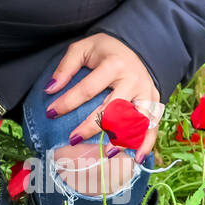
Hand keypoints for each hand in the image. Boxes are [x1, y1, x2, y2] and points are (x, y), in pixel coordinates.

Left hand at [43, 33, 161, 162]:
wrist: (135, 46)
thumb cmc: (104, 50)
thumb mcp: (82, 48)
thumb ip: (66, 67)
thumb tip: (50, 89)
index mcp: (114, 65)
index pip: (88, 89)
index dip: (68, 102)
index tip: (50, 113)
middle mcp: (134, 80)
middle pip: (113, 109)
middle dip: (92, 127)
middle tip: (72, 139)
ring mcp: (147, 92)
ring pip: (136, 121)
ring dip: (122, 139)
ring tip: (106, 153)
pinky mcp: (155, 101)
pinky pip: (154, 125)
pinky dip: (147, 143)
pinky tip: (136, 158)